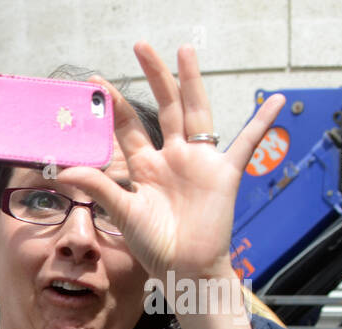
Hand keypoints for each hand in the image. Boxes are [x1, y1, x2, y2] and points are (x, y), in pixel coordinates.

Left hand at [55, 42, 285, 328]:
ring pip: (196, 112)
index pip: (127, 126)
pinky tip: (277, 102)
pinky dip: (262, 124)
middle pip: (164, 107)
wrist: (185, 268)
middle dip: (154, 77)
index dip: (113, 104)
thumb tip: (63, 170)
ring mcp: (199, 162)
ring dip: (192, 82)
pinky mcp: (225, 174)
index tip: (95, 81)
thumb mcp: (124, 212)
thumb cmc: (155, 245)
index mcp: (145, 167)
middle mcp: (172, 157)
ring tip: (186, 51)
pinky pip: (247, 144)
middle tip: (141, 46)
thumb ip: (99, 187)